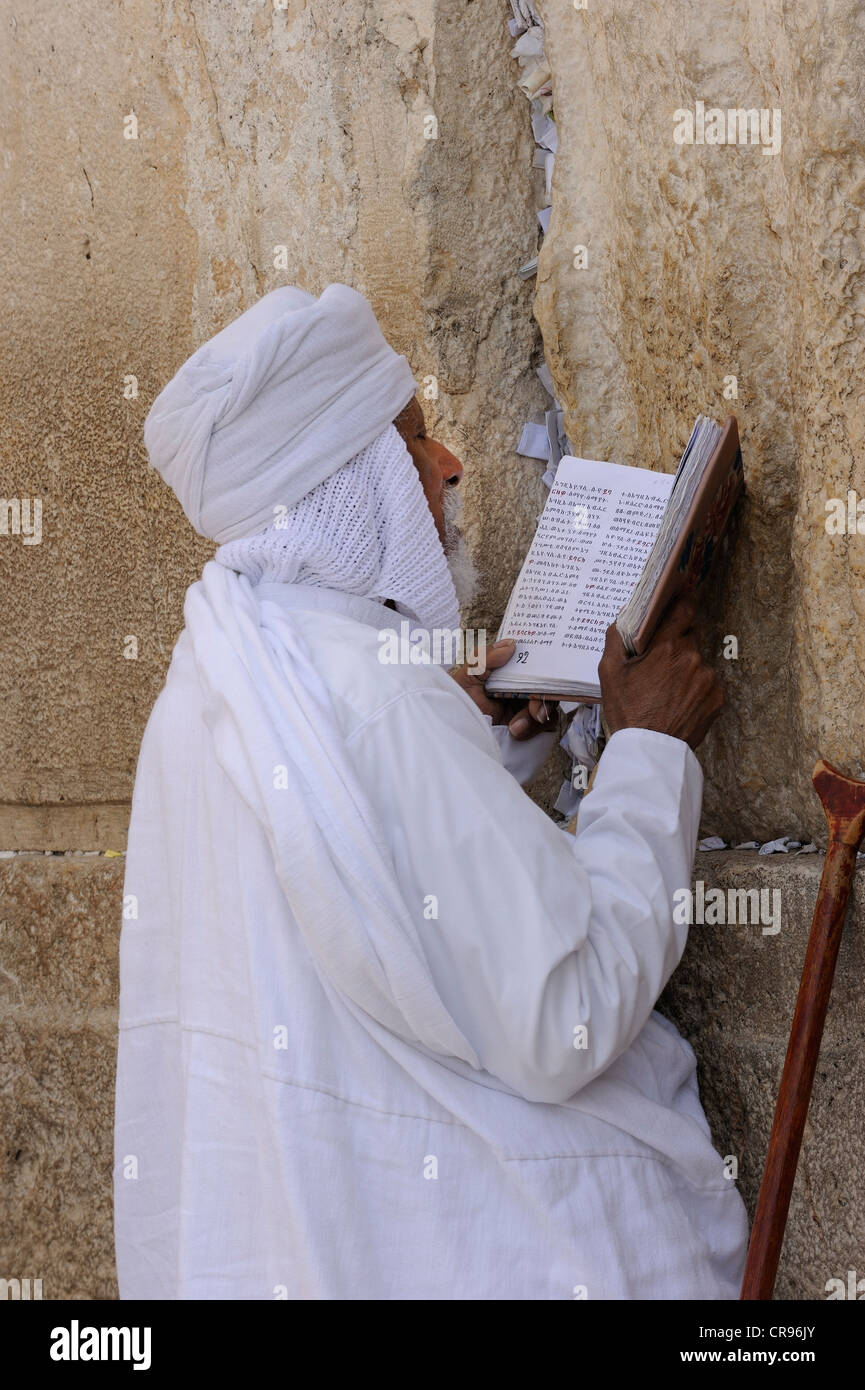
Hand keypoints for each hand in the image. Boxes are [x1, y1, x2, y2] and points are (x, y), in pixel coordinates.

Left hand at [450, 637, 556, 740]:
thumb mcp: (466, 681)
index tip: (543, 660)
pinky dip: (534, 728)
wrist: (460, 741)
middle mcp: (520, 689)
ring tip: (515, 727)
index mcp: (506, 675)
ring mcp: (527, 709)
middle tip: (533, 707)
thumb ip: (484, 659)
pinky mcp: (532, 728)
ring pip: (549, 703)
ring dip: (535, 714)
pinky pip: (548, 724)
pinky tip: (516, 732)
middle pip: (545, 682)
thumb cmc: (458, 709)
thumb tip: (511, 644)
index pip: (529, 662)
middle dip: (542, 693)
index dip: (539, 660)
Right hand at [598, 596, 723, 750]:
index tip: (679, 603)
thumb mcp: (609, 672)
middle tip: (660, 664)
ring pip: (698, 662)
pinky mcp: (717, 697)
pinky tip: (680, 702)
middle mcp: (692, 657)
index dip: (681, 605)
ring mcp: (708, 678)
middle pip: (689, 638)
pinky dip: (696, 688)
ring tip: (668, 691)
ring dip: (686, 669)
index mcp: (667, 646)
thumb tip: (626, 616)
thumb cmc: (627, 710)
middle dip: (677, 645)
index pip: (683, 609)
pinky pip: (708, 683)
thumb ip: (616, 637)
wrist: (649, 750)